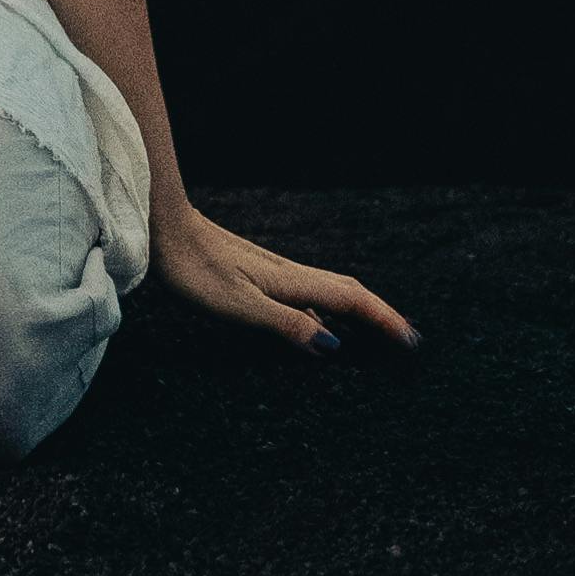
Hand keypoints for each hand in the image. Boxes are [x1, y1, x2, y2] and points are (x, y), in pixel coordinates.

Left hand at [152, 204, 419, 357]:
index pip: (351, 300)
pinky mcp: (257, 272)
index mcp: (291, 282)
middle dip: (379, 314)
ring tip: (375, 335)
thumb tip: (333, 346)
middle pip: (347, 292)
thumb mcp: (239, 305)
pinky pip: (307, 292)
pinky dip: (328, 309)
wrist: (163, 229)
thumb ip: (286, 324)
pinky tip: (318, 322)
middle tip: (405, 339)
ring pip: (328, 291)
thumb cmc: (195, 270)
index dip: (383, 320)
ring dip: (357, 310)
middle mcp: (289, 273)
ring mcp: (273, 271)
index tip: (411, 340)